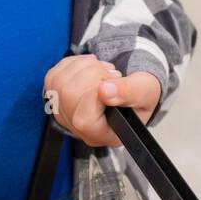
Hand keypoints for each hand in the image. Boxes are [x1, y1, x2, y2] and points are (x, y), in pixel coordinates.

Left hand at [43, 54, 161, 148]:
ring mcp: (64, 115)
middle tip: (111, 74)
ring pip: (58, 82)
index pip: (83, 119)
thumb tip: (105, 90)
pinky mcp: (56, 98)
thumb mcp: (146, 92)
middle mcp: (80, 130)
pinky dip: (73, 64)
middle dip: (92, 74)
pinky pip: (54, 75)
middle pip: (68, 96)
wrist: (131, 88)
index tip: (113, 80)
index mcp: (104, 135)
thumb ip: (130, 92)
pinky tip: (90, 67)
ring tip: (103, 71)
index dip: (95, 93)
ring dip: (83, 67)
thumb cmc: (139, 95)